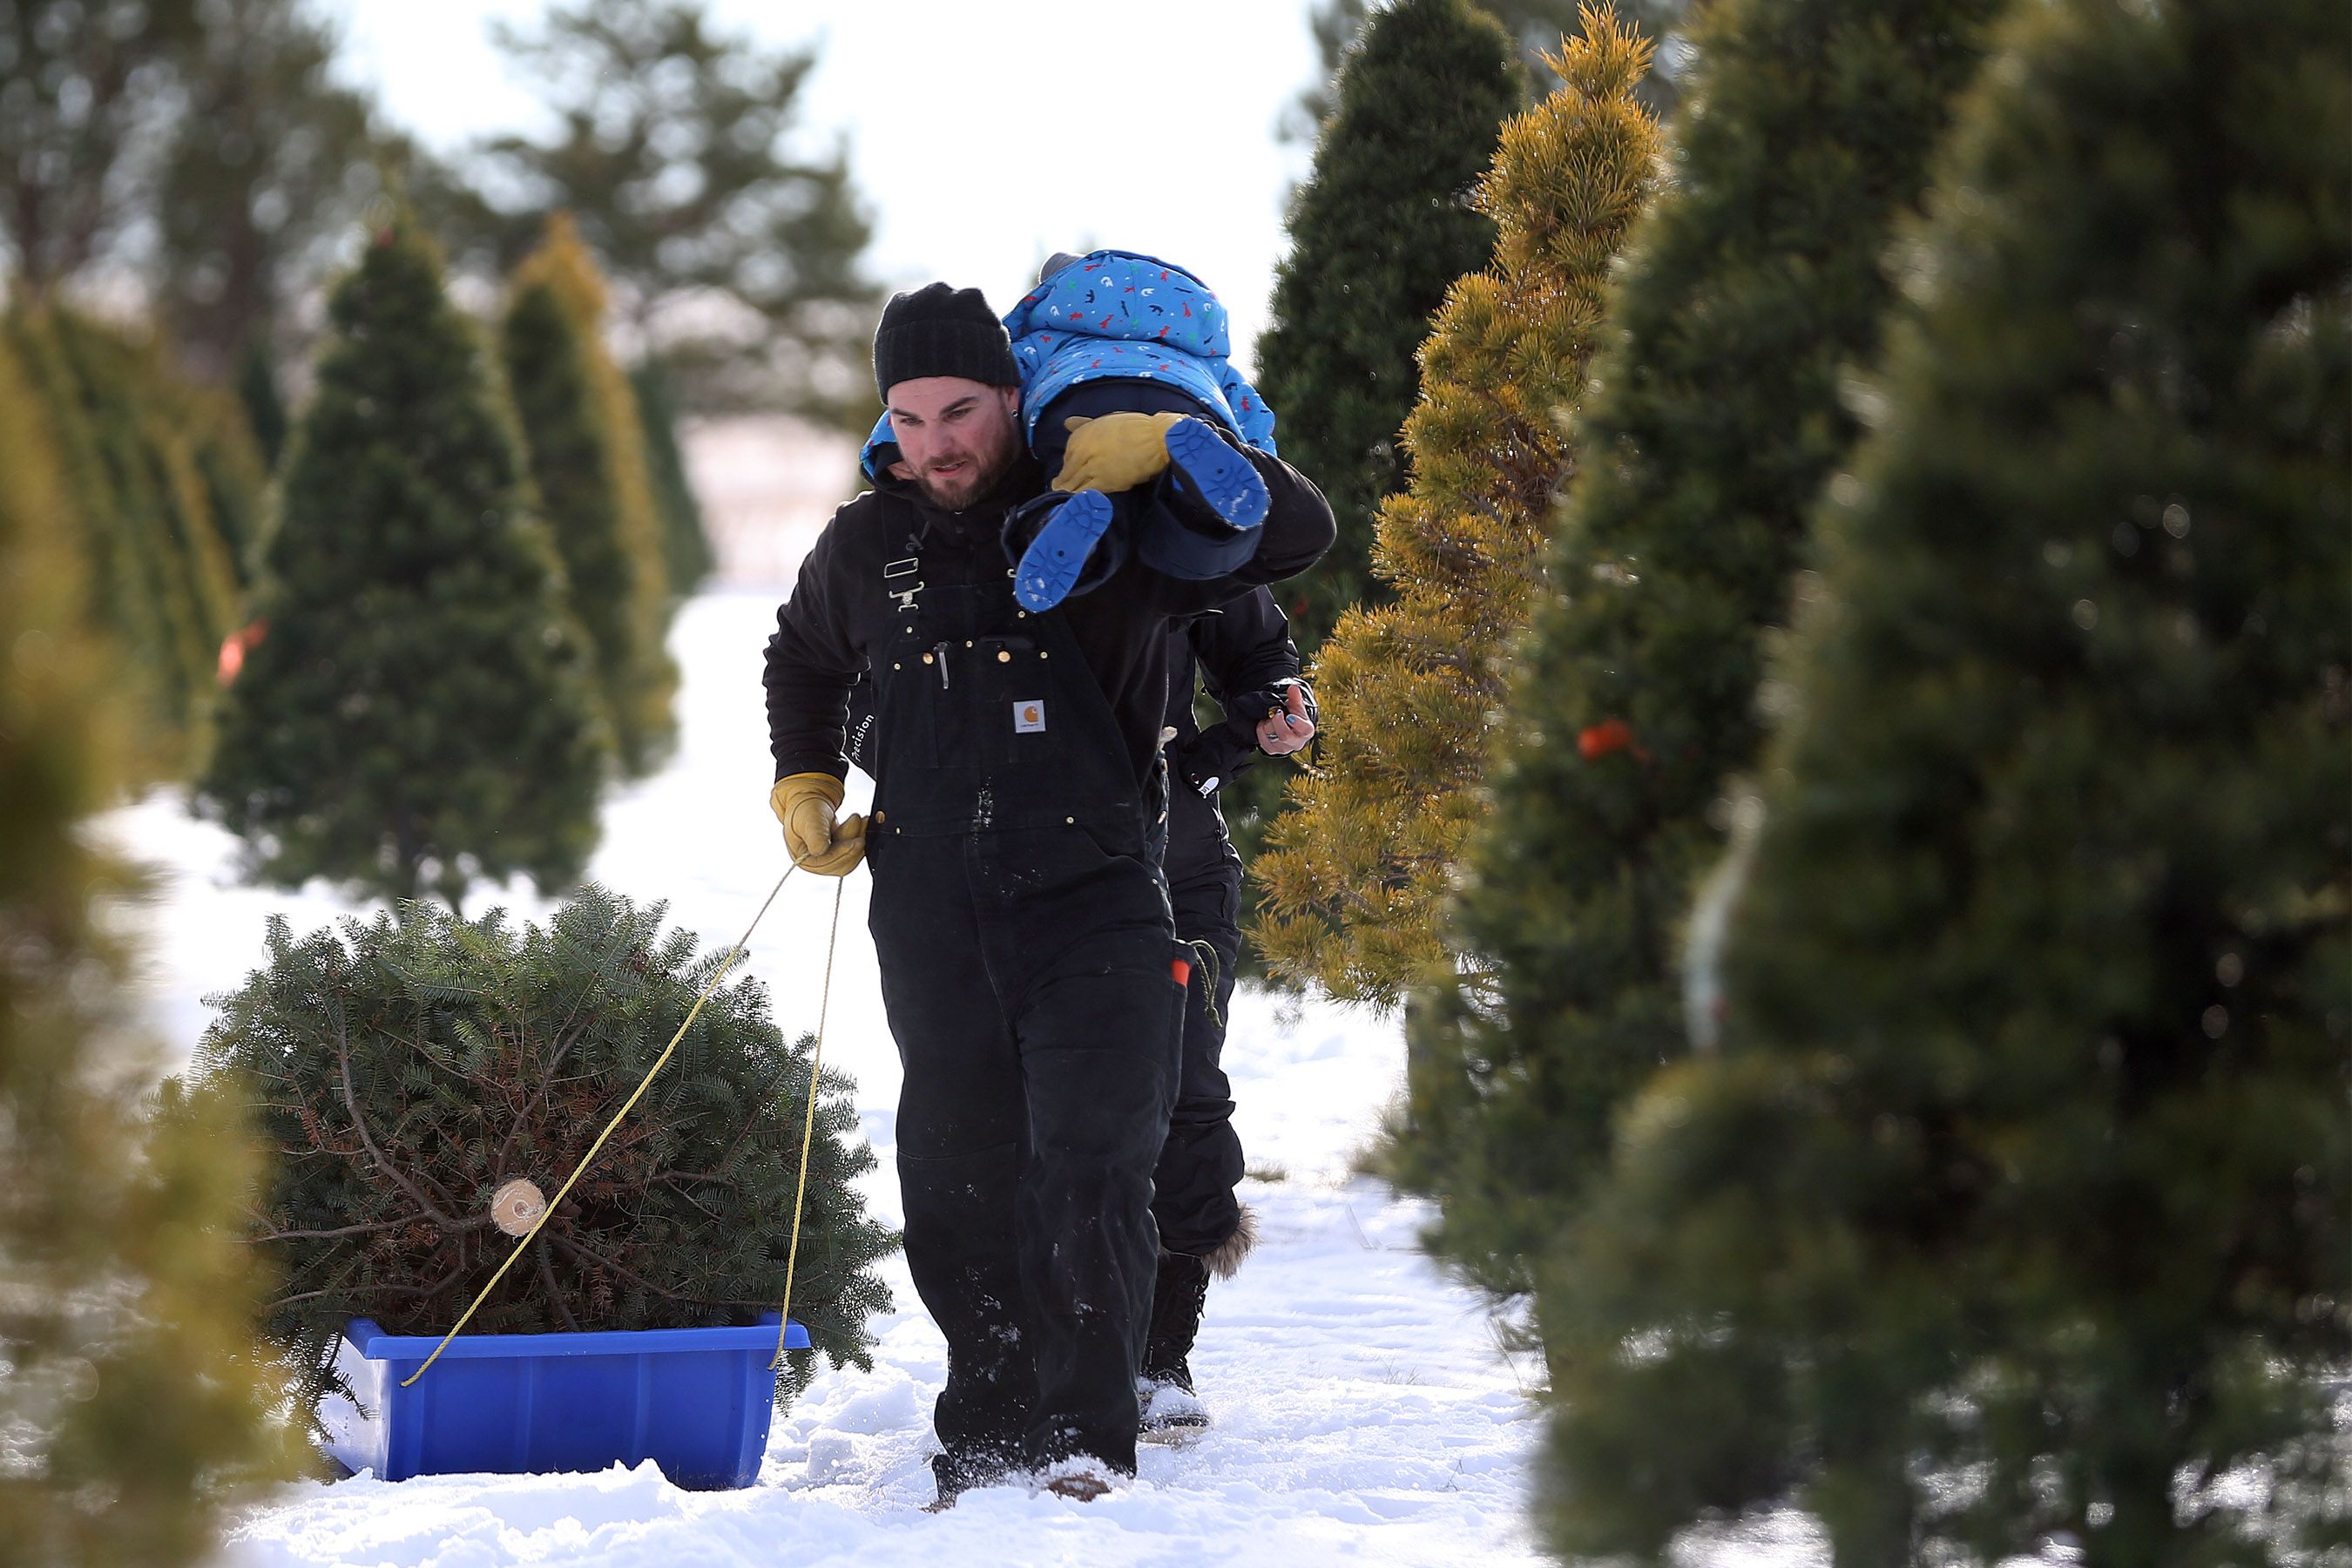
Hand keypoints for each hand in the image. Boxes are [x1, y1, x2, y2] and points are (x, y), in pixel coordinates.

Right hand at [769, 773, 866, 875]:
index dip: (842, 854)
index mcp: (802, 858)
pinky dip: (860, 836)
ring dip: (859, 838)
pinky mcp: (839, 853)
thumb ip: (814, 834)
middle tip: (862, 824)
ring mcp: (828, 859)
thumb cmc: (805, 808)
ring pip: (850, 857)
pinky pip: (854, 850)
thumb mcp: (809, 818)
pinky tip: (863, 824)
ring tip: (863, 820)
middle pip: (840, 864)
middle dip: (853, 845)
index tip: (856, 842)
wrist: (811, 800)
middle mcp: (815, 862)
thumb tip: (820, 850)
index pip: (825, 864)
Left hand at [1050, 411, 1182, 493]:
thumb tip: (1067, 423)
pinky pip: (1086, 493)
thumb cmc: (1136, 428)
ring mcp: (1091, 466)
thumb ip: (1085, 424)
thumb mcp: (1106, 421)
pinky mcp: (1104, 482)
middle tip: (1058, 488)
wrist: (1155, 438)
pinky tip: (1077, 502)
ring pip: (1072, 483)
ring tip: (1064, 498)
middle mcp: (1082, 449)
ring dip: (1066, 492)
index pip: (1067, 453)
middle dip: (1062, 481)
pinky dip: (1080, 498)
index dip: (1067, 465)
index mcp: (1082, 433)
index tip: (1068, 471)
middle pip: (1067, 470)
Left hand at [1256, 683, 1315, 755]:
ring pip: (1272, 738)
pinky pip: (1263, 743)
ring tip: (1270, 718)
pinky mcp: (1272, 751)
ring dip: (1268, 725)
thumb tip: (1293, 688)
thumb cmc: (1294, 716)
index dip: (1297, 723)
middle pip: (1285, 735)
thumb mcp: (1296, 706)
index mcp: (1306, 731)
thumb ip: (1295, 697)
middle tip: (1276, 713)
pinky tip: (1264, 724)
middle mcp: (1297, 743)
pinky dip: (1261, 731)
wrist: (1289, 728)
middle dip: (1277, 722)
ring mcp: (1284, 749)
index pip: (1304, 729)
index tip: (1289, 716)